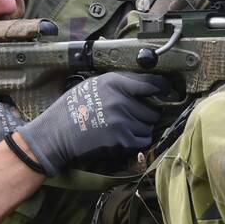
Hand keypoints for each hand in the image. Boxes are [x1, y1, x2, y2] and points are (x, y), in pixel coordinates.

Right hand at [16, 72, 170, 176]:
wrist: (55, 134)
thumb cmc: (73, 108)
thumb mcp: (94, 85)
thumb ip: (119, 84)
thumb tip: (147, 87)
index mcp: (115, 82)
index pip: (151, 83)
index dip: (163, 89)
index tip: (169, 93)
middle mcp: (121, 100)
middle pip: (152, 109)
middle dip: (146, 115)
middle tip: (131, 118)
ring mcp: (122, 120)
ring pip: (148, 126)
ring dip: (141, 129)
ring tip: (123, 128)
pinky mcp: (121, 139)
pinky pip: (143, 140)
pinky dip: (138, 141)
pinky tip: (124, 138)